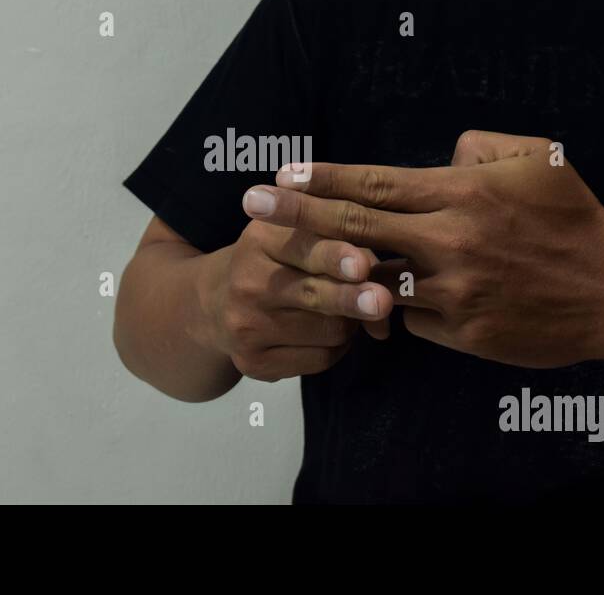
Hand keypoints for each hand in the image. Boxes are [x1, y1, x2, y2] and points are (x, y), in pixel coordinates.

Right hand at [196, 210, 394, 382]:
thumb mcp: (304, 240)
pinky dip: (337, 348)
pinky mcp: (253, 363)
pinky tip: (326, 334)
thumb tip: (387, 306)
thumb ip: (352, 254)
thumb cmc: (279, 262)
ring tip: (347, 312)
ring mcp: (247, 325)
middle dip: (351, 298)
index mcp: (261, 239)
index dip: (334, 256)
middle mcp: (247, 281)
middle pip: (314, 294)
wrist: (216, 303)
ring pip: (327, 331)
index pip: (304, 248)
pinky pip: (319, 360)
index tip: (360, 265)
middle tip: (381, 301)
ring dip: (351, 323)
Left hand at [243, 131, 603, 367]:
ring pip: (376, 279)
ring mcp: (455, 292)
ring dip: (335, 271)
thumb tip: (439, 153)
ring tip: (294, 263)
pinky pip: (411, 319)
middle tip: (250, 206)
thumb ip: (480, 146)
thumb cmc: (575, 219)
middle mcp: (451, 241)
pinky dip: (394, 308)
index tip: (282, 174)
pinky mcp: (464, 334)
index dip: (323, 179)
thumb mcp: (540, 159)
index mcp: (464, 193)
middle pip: (355, 227)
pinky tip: (382, 302)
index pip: (374, 184)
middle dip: (296, 215)